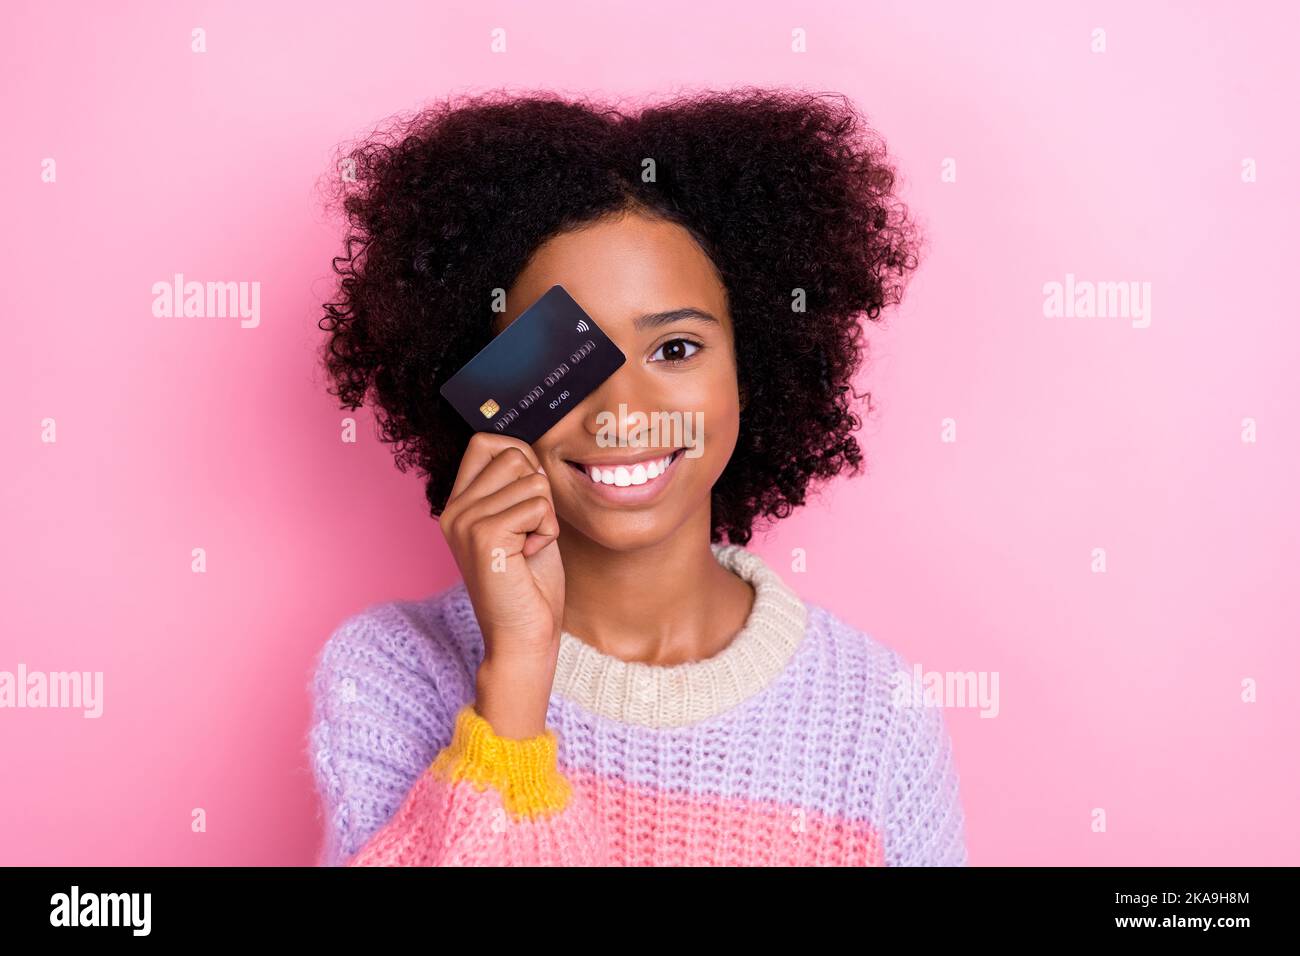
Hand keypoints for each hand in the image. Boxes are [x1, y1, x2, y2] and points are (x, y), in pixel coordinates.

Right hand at [439, 433, 563, 735]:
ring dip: (545, 517)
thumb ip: (518, 488)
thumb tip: (527, 455)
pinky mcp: (483, 534)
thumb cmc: (529, 585)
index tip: (527, 501)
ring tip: (527, 549)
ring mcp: (465, 520)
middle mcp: (454, 508)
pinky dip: (547, 531)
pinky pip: (538, 506)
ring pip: (532, 481)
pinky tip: (528, 557)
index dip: (520, 459)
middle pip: (514, 455)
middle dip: (538, 492)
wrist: (522, 637)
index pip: (486, 442)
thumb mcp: (523, 524)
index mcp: (458, 504)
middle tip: (528, 534)